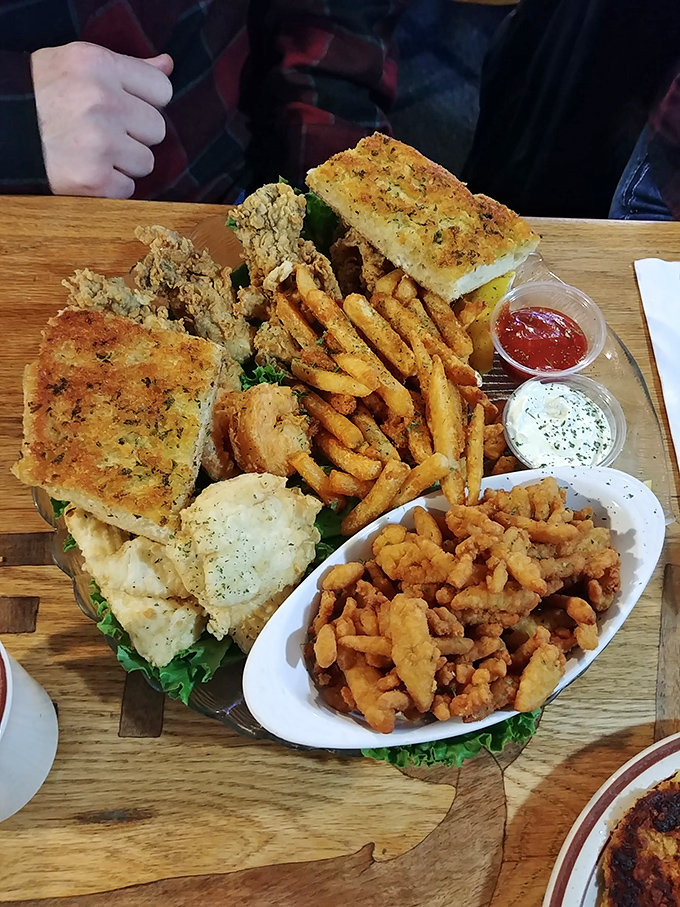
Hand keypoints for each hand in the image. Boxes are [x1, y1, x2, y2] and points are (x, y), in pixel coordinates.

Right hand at [31, 42, 173, 198]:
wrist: (3, 129)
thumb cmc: (42, 95)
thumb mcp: (78, 65)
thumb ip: (127, 67)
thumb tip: (167, 65)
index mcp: (98, 65)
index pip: (161, 90)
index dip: (145, 103)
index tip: (124, 107)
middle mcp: (101, 100)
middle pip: (157, 129)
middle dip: (135, 135)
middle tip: (103, 132)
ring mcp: (98, 141)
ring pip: (145, 162)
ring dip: (124, 163)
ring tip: (93, 151)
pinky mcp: (93, 177)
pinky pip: (127, 188)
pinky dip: (109, 186)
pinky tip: (85, 169)